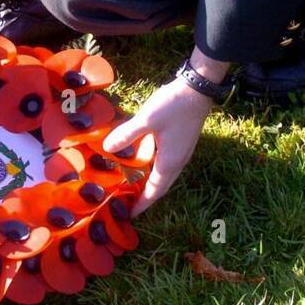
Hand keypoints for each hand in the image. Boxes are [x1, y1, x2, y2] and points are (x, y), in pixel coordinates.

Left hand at [103, 75, 212, 215]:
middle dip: (145, 197)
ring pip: (164, 175)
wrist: (197, 89)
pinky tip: (143, 162)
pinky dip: (154, 170)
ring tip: (132, 186)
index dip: (142, 204)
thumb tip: (107, 148)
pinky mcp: (182, 143)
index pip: (154, 191)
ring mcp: (181, 152)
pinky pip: (166, 164)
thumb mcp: (147, 119)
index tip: (129, 214)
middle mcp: (177, 161)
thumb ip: (127, 134)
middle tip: (128, 203)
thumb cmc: (173, 106)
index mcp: (169, 162)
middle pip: (160, 186)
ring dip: (150, 183)